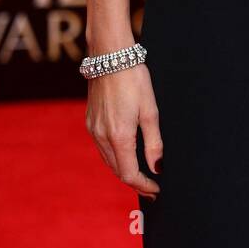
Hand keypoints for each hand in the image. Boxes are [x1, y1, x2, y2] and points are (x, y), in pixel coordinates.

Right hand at [85, 62, 162, 198]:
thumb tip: (158, 167)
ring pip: (108, 160)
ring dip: (124, 170)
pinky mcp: (90, 121)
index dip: (143, 186)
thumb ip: (154, 142)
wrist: (110, 56)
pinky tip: (125, 154)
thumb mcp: (151, 110)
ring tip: (141, 175)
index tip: (156, 191)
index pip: (129, 174)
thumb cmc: (134, 79)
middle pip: (117, 170)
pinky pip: (101, 147)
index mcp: (119, 136)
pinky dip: (114, 156)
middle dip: (135, 181)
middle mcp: (102, 136)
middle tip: (151, 188)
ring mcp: (93, 129)